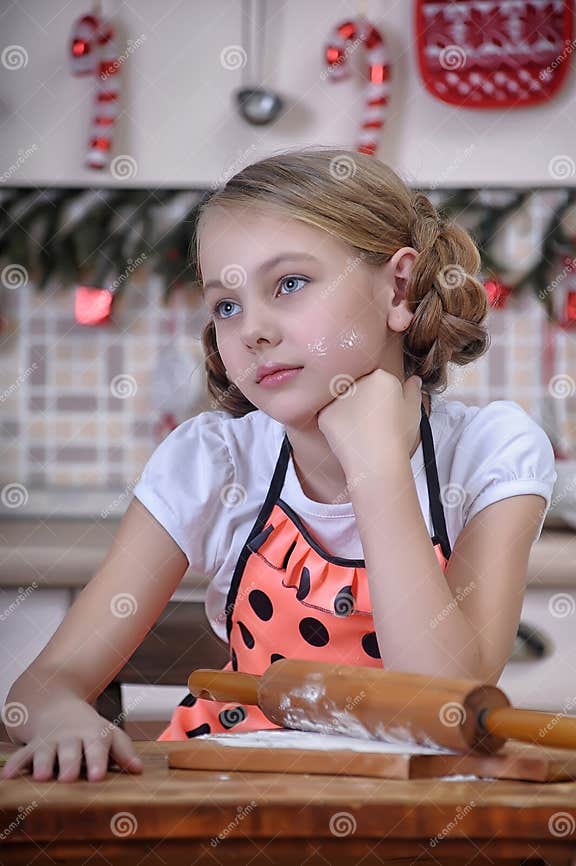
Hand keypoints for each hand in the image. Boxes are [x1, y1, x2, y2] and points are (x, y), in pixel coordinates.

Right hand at [1, 697, 143, 782]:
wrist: (56, 702)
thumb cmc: (88, 727)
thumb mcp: (109, 733)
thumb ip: (124, 751)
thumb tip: (139, 769)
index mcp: (93, 735)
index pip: (97, 748)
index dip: (97, 761)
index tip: (97, 776)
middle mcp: (71, 738)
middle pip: (70, 752)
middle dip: (69, 763)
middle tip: (69, 777)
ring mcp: (50, 741)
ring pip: (45, 752)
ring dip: (43, 764)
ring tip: (42, 776)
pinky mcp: (32, 745)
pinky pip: (22, 754)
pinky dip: (15, 764)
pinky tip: (8, 776)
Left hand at [316, 369, 422, 471]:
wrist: (378, 461)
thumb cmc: (397, 437)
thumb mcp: (414, 410)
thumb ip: (413, 390)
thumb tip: (413, 380)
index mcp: (381, 377)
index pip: (380, 381)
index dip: (384, 399)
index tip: (386, 413)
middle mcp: (358, 382)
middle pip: (360, 389)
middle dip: (364, 402)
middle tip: (374, 424)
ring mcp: (339, 398)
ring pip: (344, 402)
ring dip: (350, 413)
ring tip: (364, 432)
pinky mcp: (326, 414)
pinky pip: (331, 417)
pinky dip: (338, 426)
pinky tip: (351, 437)